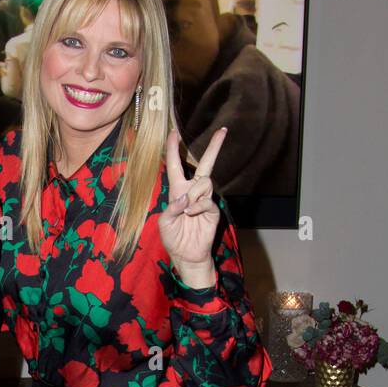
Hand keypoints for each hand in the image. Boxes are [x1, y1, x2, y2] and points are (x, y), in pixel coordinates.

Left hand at [157, 125, 227, 275]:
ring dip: (195, 193)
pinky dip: (198, 206)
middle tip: (223, 131)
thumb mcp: (164, 223)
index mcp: (177, 190)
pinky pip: (207, 200)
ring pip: (205, 182)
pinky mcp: (212, 210)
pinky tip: (191, 214)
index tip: (174, 132)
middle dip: (214, 147)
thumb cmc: (173, 238)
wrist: (186, 255)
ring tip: (187, 210)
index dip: (173, 149)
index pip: (175, 165)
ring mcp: (204, 199)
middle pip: (205, 164)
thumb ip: (171, 208)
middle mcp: (192, 191)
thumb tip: (185, 197)